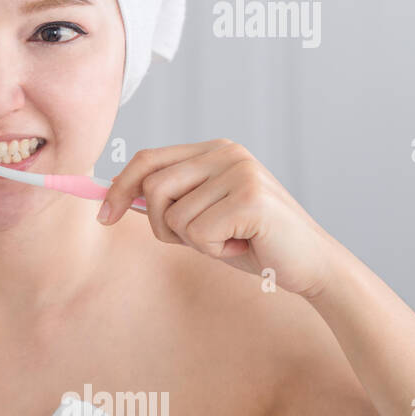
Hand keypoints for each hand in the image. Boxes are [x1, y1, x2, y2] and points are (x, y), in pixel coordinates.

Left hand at [98, 139, 339, 297]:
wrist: (310, 265)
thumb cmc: (253, 242)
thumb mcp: (202, 216)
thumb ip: (168, 202)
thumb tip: (117, 195)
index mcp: (214, 150)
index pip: (148, 158)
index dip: (119, 187)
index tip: (104, 216)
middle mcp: (227, 152)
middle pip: (153, 186)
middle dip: (161, 224)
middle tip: (198, 240)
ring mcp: (240, 171)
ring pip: (173, 215)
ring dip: (194, 241)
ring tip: (229, 240)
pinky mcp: (250, 198)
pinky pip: (197, 233)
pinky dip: (214, 251)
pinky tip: (242, 247)